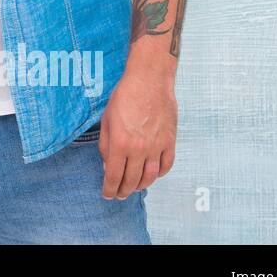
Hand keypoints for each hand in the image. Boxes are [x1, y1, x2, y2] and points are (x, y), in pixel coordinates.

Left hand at [97, 69, 177, 199]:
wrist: (149, 81)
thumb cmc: (124, 96)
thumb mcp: (107, 120)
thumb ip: (106, 145)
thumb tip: (108, 164)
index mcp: (120, 143)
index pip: (114, 175)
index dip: (109, 189)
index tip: (107, 194)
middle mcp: (139, 149)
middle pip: (132, 180)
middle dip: (123, 191)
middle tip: (119, 195)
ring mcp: (157, 147)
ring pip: (150, 177)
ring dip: (141, 186)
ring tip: (134, 188)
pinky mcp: (170, 142)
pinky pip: (166, 165)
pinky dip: (159, 174)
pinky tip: (152, 174)